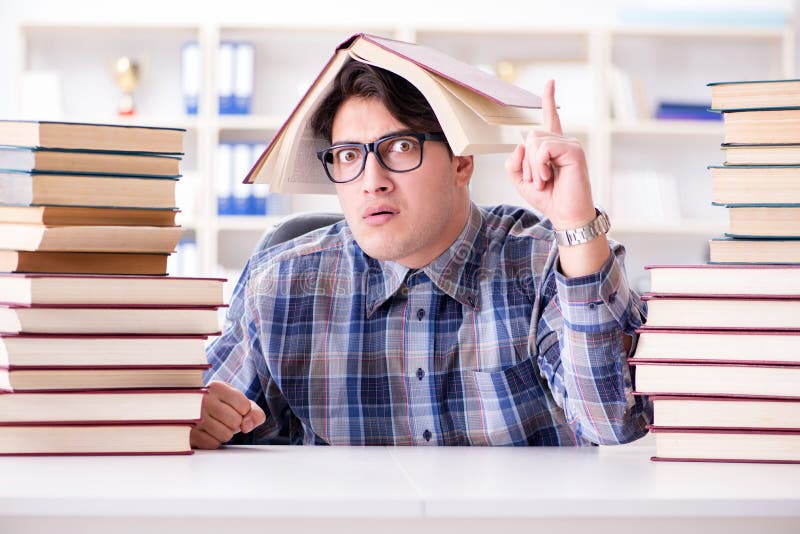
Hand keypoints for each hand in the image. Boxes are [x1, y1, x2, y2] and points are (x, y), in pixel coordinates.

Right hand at [190, 381, 265, 449]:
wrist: (189, 412)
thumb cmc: (220, 406)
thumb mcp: (238, 402)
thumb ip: (254, 412)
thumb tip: (247, 426)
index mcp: (216, 387)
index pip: (244, 406)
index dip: (243, 411)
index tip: (232, 407)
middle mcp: (202, 399)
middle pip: (236, 422)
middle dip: (234, 424)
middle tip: (222, 418)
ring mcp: (192, 417)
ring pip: (225, 435)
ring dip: (224, 434)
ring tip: (215, 424)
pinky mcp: (188, 433)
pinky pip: (213, 444)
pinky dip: (213, 441)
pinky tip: (206, 432)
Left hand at [505, 79, 595, 229]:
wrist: (566, 215)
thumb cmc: (549, 198)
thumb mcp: (522, 181)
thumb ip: (514, 163)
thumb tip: (519, 146)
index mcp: (552, 147)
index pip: (550, 118)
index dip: (549, 100)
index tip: (550, 82)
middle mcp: (563, 142)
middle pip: (531, 136)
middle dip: (526, 162)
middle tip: (537, 181)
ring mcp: (570, 145)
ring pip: (535, 142)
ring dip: (532, 166)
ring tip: (543, 181)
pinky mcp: (574, 151)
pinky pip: (544, 149)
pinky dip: (539, 166)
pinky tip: (548, 178)